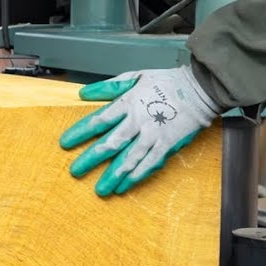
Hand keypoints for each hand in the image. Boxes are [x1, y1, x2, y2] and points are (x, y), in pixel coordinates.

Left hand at [59, 65, 221, 195]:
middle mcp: (138, 122)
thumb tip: (83, 93)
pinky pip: (149, 165)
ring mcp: (153, 136)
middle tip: (75, 171)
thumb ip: (109, 87)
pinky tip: (123, 187)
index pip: (99, 120)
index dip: (80, 132)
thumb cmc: (166, 82)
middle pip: (110, 144)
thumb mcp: (136, 76)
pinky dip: (135, 177)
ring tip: (99, 189)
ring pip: (129, 160)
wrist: (201, 89)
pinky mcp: (167, 146)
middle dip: (90, 159)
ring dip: (112, 176)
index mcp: (129, 104)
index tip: (65, 143)